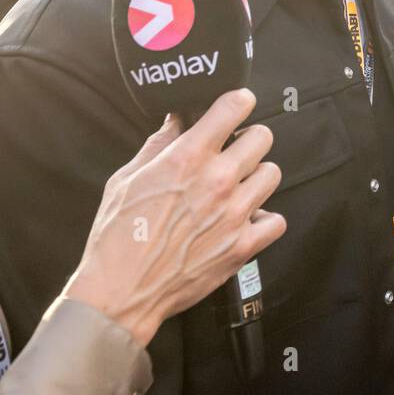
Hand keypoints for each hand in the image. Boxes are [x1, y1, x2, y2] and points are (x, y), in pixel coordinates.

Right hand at [62, 88, 285, 345]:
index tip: (237, 105)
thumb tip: (177, 120)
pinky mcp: (243, 246)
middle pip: (262, 137)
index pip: (234, 107)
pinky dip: (264, 220)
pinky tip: (245, 221)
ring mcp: (235, 214)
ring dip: (256, 177)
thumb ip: (158, 145)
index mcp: (187, 157)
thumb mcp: (126, 178)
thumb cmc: (117, 236)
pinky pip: (276, 220)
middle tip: (234, 151)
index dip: (238, 102)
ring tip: (237, 188)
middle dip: (248, 139)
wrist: (121, 292)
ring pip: (272, 174)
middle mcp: (217, 181)